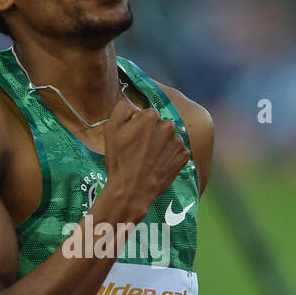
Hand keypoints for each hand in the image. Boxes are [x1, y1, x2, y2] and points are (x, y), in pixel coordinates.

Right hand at [99, 98, 189, 222]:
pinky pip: (177, 151)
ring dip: (162, 145)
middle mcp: (168, 126)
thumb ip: (121, 109)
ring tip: (149, 159)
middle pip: (160, 125)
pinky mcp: (183, 157)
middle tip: (140, 150)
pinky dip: (169, 156)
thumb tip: (131, 105)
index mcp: (151, 116)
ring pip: (169, 138)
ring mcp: (178, 142)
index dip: (138, 126)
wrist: (132, 189)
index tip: (133, 138)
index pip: (146, 115)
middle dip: (152, 134)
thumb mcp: (111, 129)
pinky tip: (158, 164)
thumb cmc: (120, 160)